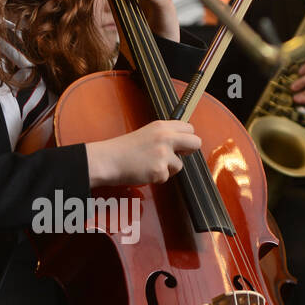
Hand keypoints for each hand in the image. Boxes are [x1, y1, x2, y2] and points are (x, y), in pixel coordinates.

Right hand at [86, 120, 200, 186]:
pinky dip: (157, 178)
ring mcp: (163, 154)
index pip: (189, 128)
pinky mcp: (159, 170)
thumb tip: (181, 143)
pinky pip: (167, 177)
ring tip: (151, 165)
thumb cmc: (123, 149)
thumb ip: (164, 135)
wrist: (108, 160)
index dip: (187, 138)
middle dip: (189, 151)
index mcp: (161, 126)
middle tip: (176, 156)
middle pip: (196, 142)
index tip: (181, 144)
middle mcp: (165, 137)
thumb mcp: (146, 133)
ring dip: (168, 168)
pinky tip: (145, 171)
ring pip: (180, 164)